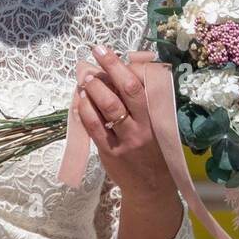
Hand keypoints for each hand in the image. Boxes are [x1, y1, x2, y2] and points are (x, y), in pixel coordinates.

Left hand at [74, 45, 175, 200]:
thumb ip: (146, 102)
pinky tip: (80, 100)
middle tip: (96, 54)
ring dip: (94, 88)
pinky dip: (85, 110)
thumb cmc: (154, 150)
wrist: (151, 188)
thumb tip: (125, 71)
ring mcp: (126, 140)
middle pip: (126, 91)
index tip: (107, 51)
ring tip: (85, 78)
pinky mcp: (110, 151)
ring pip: (108, 107)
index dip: (123, 66)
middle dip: (110, 68)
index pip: (141, 85)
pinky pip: (94, 127)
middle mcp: (143, 127)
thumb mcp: (158, 125)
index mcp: (157, 117)